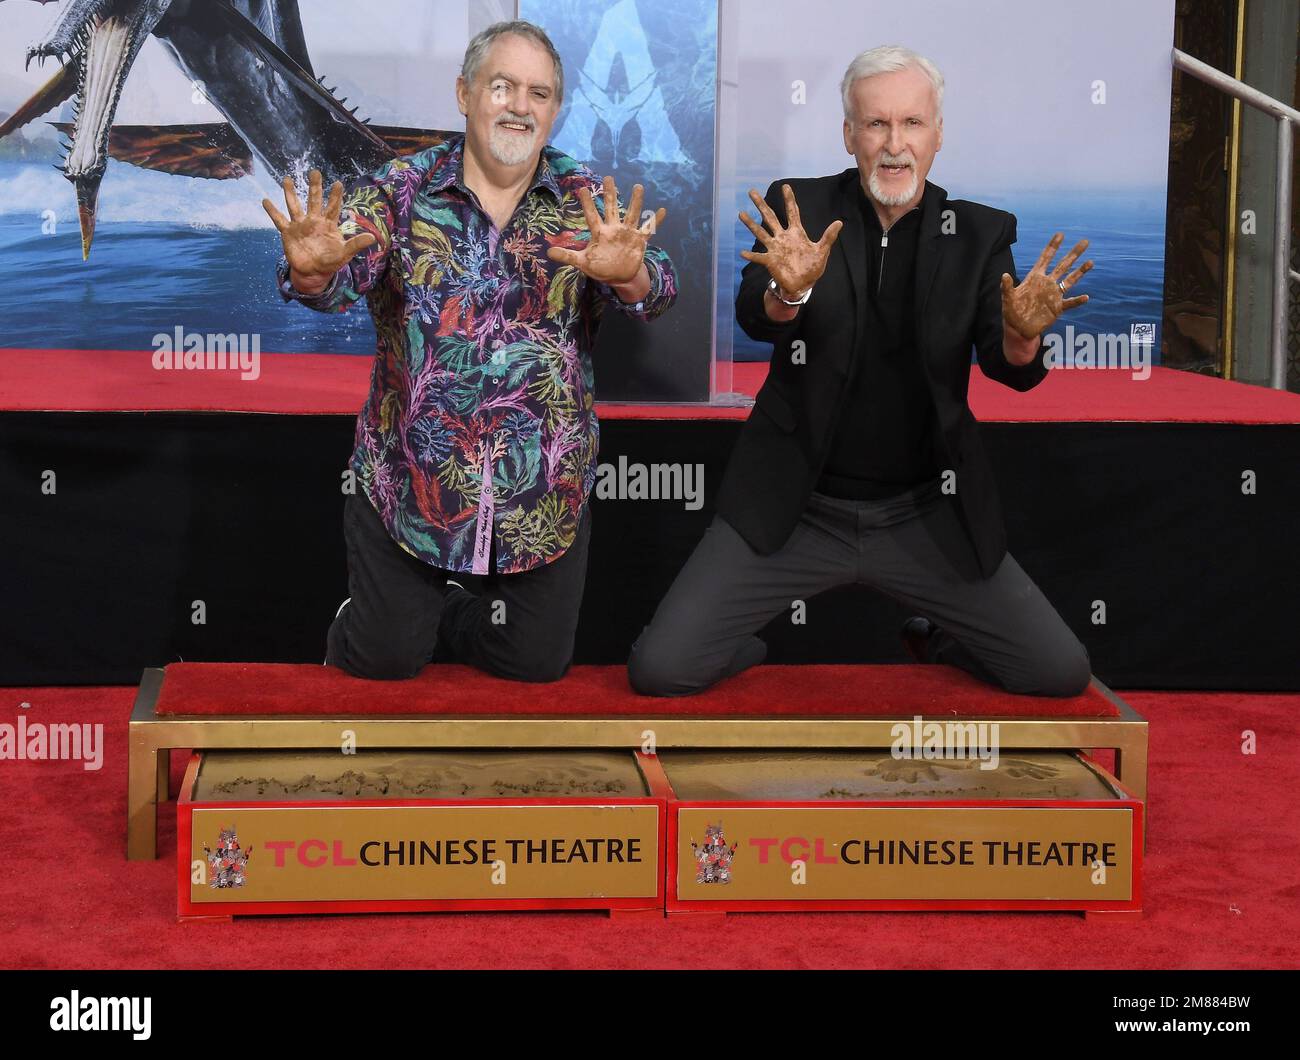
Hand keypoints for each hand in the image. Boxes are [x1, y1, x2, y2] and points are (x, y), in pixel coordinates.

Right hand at [261, 169, 376, 289]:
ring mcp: (300, 225)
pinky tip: (265, 200)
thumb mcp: (344, 254)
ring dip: (290, 192)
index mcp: (328, 224)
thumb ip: (356, 244)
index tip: (338, 183)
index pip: (333, 207)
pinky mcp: (288, 232)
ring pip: (294, 205)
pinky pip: (279, 220)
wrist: (313, 272)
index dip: (336, 196)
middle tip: (315, 171)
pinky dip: (272, 211)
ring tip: (287, 178)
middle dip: (315, 187)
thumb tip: (373, 238)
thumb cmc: (330, 262)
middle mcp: (313, 221)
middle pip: (314, 200)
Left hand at [547, 175, 665, 283]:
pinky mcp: (639, 240)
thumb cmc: (601, 267)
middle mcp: (614, 229)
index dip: (588, 204)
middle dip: (610, 193)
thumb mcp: (582, 263)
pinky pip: (648, 229)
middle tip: (608, 177)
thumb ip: (567, 256)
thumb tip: (548, 252)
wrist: (620, 276)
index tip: (583, 189)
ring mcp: (627, 233)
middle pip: (611, 208)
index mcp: (600, 233)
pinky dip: (656, 220)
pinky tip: (662, 211)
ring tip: (638, 187)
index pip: (592, 216)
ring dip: (635, 201)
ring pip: (631, 214)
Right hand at [740, 184, 842, 296]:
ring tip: (741, 213)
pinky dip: (751, 256)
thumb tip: (839, 222)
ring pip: (760, 233)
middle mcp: (782, 237)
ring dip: (751, 224)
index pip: (792, 212)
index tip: (785, 186)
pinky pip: (759, 257)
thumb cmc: (811, 267)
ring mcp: (775, 248)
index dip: (789, 199)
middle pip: (770, 217)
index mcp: (796, 233)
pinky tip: (742, 253)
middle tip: (752, 191)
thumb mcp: (822, 251)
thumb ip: (828, 237)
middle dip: (761, 205)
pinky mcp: (770, 261)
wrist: (802, 284)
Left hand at [1001, 232, 1093, 339]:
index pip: (1045, 258)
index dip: (1053, 246)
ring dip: (1080, 272)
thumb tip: (1005, 275)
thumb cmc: (1012, 312)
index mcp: (1035, 278)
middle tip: (1085, 242)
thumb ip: (1007, 287)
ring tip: (1090, 262)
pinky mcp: (1057, 308)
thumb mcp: (1008, 299)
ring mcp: (1054, 295)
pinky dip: (1077, 301)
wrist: (1019, 329)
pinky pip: (1070, 303)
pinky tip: (1085, 297)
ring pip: (1070, 280)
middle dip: (1073, 254)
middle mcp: (1047, 283)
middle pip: (1063, 265)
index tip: (1061, 234)